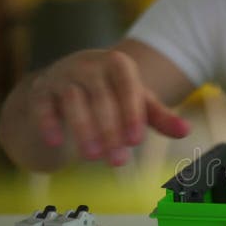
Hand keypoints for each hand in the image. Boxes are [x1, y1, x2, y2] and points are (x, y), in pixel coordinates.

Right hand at [28, 50, 189, 165]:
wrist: (64, 86)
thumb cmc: (109, 95)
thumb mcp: (136, 103)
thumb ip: (159, 117)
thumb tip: (185, 130)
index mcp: (117, 64)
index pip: (126, 84)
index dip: (131, 112)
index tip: (136, 140)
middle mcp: (88, 65)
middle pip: (100, 96)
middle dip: (110, 130)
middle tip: (118, 160)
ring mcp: (62, 76)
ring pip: (72, 99)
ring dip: (84, 129)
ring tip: (93, 156)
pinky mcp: (40, 91)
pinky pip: (42, 104)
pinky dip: (48, 122)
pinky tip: (55, 142)